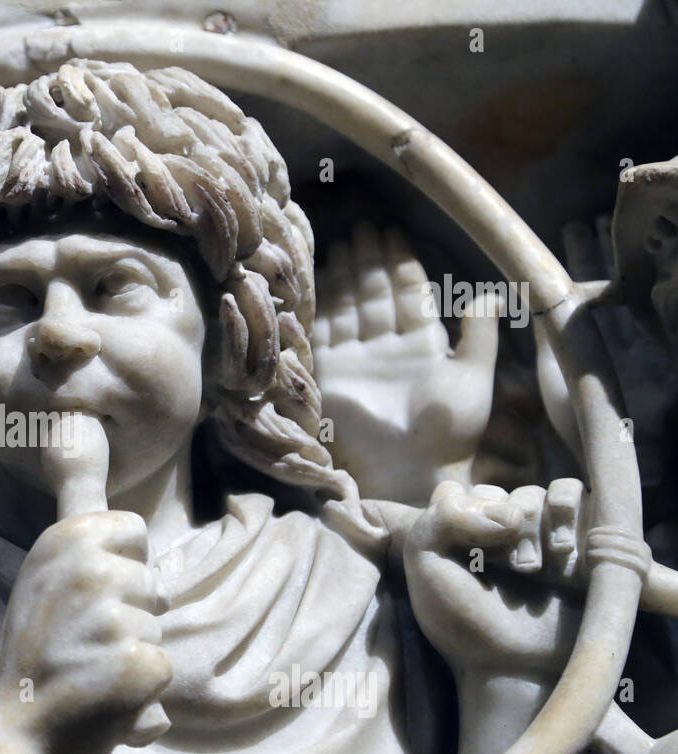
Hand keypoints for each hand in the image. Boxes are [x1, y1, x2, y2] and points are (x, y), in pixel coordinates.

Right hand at [0, 510, 170, 753]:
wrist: (9, 738)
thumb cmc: (30, 659)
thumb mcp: (43, 572)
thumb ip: (75, 508)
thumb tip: (81, 426)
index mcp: (66, 538)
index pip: (134, 531)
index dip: (117, 572)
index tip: (80, 601)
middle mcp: (91, 569)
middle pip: (152, 584)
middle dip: (128, 619)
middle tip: (76, 648)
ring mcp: (115, 618)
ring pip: (157, 630)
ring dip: (130, 659)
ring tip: (85, 677)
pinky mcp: (139, 666)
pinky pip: (163, 670)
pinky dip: (140, 695)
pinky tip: (102, 703)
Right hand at [312, 223, 499, 504]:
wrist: (408, 471)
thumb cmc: (447, 431)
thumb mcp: (474, 380)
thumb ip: (479, 337)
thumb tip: (489, 294)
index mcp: (424, 348)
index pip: (410, 296)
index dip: (400, 265)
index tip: (391, 234)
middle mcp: (388, 349)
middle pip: (376, 296)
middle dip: (369, 262)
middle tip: (361, 229)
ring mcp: (359, 361)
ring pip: (350, 308)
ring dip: (345, 277)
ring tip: (340, 244)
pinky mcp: (333, 373)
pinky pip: (326, 331)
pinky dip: (321, 306)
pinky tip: (317, 280)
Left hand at [403, 479, 587, 679]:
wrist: (519, 669)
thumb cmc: (465, 623)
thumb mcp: (427, 567)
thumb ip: (438, 518)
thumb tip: (507, 510)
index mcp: (456, 541)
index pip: (459, 493)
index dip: (463, 513)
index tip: (465, 550)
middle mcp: (496, 537)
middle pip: (500, 493)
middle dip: (501, 526)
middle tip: (513, 569)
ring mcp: (538, 539)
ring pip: (536, 494)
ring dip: (535, 525)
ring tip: (538, 568)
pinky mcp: (578, 543)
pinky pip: (575, 495)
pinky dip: (567, 514)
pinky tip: (564, 553)